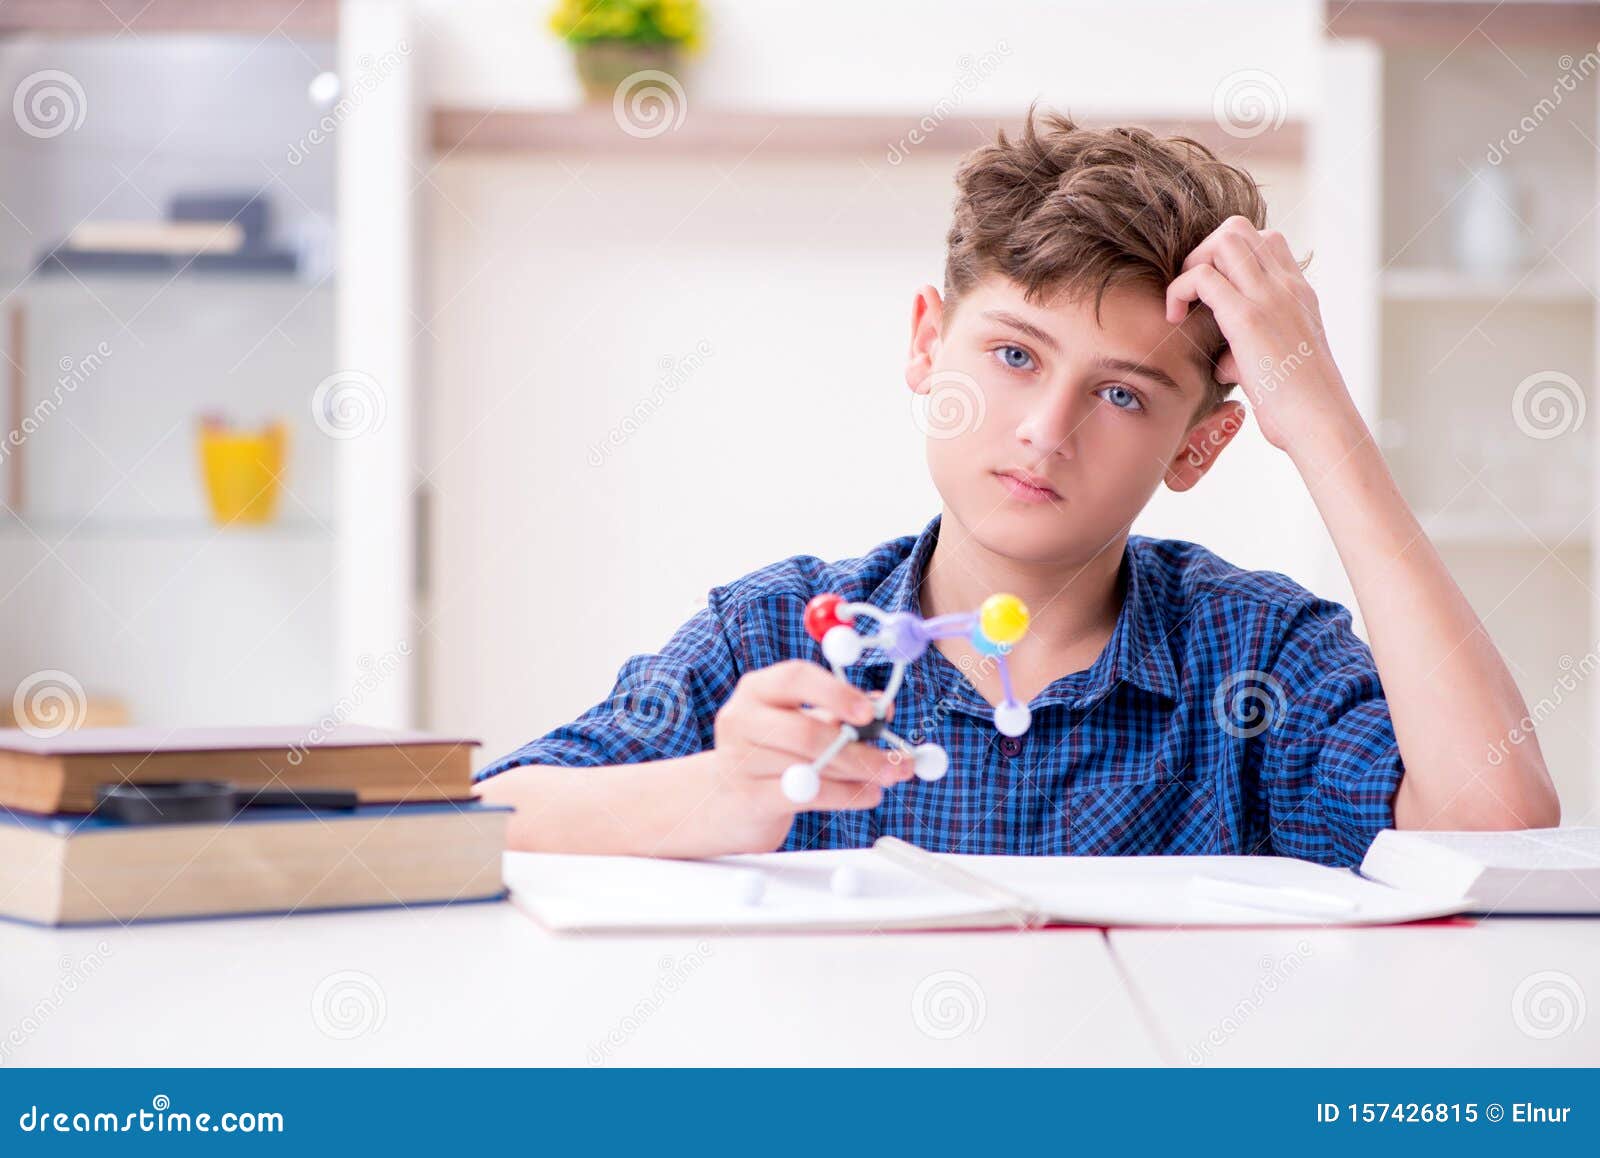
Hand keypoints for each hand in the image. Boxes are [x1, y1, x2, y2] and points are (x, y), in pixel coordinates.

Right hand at [709, 660, 911, 851]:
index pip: (795, 677)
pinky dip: (846, 796)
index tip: (872, 712)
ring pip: (811, 767)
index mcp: (757, 688)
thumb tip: (886, 707)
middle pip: (804, 731)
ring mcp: (739, 759)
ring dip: (858, 774)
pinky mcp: (749, 796)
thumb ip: (843, 711)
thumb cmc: (776, 750)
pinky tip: (868, 796)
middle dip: (859, 749)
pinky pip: (808, 796)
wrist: (730, 797)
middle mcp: (741, 718)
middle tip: (899, 762)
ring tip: (887, 778)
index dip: (836, 693)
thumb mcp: (805, 720)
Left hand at [1166, 216, 1362, 459]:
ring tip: (1184, 303)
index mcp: (1298, 295)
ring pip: (1224, 239)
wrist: (1322, 425)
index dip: (1229, 258)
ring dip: (1192, 264)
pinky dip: (1179, 290)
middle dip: (1203, 252)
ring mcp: (1271, 298)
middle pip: (1240, 228)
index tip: (1211, 295)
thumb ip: (1248, 353)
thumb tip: (1224, 360)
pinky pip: (1202, 277)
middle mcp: (1287, 287)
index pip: (1265, 242)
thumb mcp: (1275, 368)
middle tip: (1192, 295)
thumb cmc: (1299, 408)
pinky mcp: (1249, 319)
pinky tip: (1174, 319)